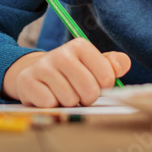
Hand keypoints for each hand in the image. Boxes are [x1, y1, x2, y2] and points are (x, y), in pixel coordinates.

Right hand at [2, 40, 130, 107]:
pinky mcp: (27, 80)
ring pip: (69, 100)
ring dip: (68, 103)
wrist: (35, 74)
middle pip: (89, 90)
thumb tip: (123, 64)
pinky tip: (48, 96)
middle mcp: (61, 53)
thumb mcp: (92, 65)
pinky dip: (51, 106)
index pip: (107, 77)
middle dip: (86, 98)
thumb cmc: (71, 73)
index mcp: (81, 46)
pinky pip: (50, 104)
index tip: (94, 83)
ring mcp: (43, 66)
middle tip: (78, 93)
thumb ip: (112, 65)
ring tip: (62, 93)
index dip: (103, 87)